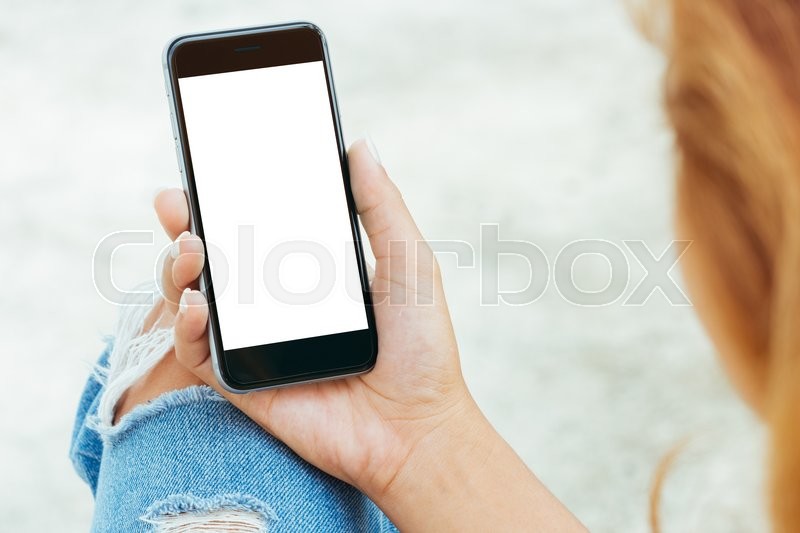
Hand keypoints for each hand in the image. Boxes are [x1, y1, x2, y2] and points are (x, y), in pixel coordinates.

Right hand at [155, 140, 583, 530]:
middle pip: (212, 257)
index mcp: (307, 273)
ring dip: (175, 269)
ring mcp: (254, 343)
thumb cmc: (421, 346)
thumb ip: (381, 206)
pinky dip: (185, 326)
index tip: (205, 166)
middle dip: (183, 225)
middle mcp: (273, 304)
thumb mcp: (409, 263)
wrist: (417, 426)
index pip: (254, 226)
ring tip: (190, 249)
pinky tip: (197, 305)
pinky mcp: (242, 382)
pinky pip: (196, 353)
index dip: (223, 198)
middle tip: (174, 202)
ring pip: (192, 297)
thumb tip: (358, 145)